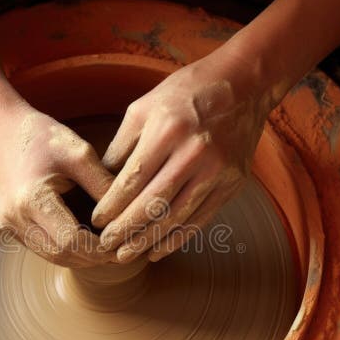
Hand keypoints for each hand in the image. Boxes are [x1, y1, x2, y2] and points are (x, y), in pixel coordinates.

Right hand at [0, 101, 114, 267]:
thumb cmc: (39, 134)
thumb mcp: (79, 152)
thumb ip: (104, 184)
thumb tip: (130, 212)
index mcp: (32, 199)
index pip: (72, 241)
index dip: (100, 248)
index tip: (123, 241)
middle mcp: (15, 218)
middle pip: (61, 255)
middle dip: (92, 257)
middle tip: (120, 248)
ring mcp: (9, 224)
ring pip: (51, 255)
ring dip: (80, 256)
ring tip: (107, 246)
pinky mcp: (9, 224)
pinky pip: (41, 246)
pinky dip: (65, 248)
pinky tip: (86, 239)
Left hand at [92, 57, 270, 262]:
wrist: (242, 84)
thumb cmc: (184, 94)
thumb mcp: (143, 108)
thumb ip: (121, 146)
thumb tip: (100, 184)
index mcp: (167, 131)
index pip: (132, 179)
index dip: (112, 206)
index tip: (96, 222)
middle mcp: (194, 153)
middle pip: (153, 203)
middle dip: (126, 230)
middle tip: (106, 247)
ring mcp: (217, 171)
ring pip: (176, 217)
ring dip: (148, 241)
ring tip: (126, 256)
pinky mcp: (232, 184)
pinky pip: (200, 219)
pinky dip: (177, 238)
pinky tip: (156, 250)